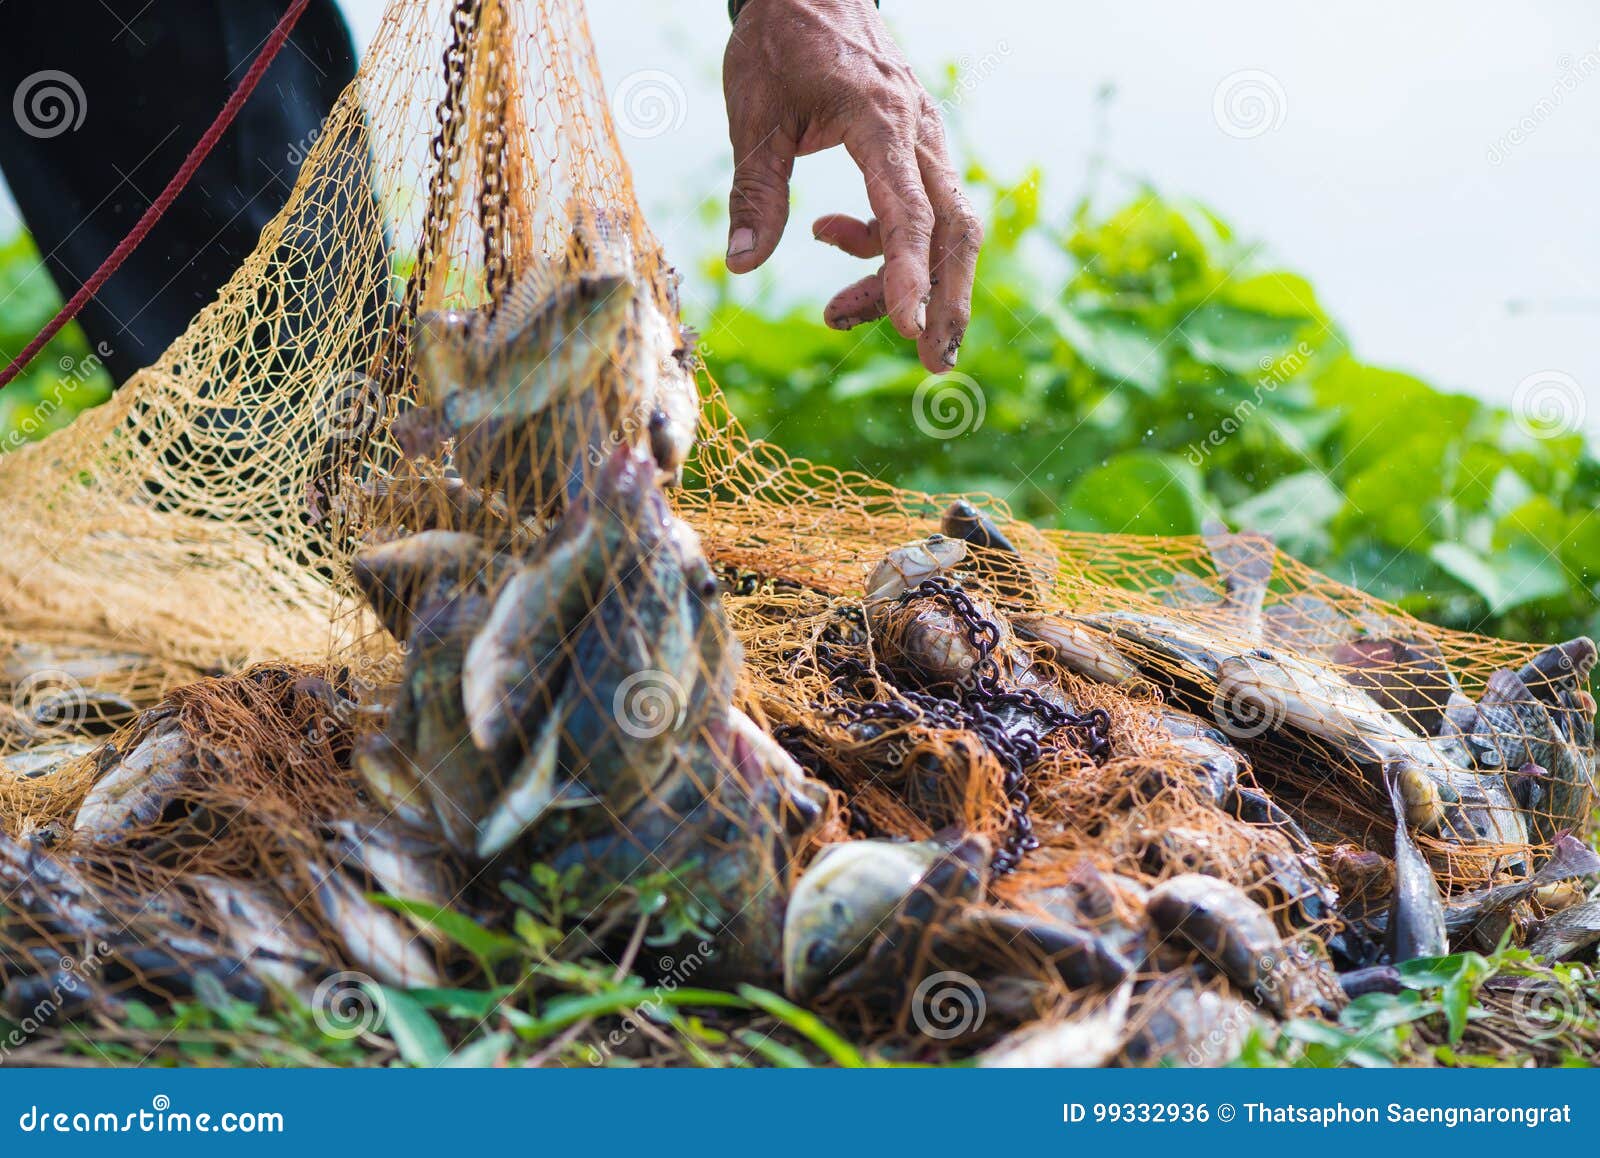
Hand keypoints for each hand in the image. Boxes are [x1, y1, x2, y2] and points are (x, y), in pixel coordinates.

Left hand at [723, 0, 981, 370]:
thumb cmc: (779, 42)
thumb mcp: (754, 117)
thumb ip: (753, 193)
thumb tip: (742, 266)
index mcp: (880, 120)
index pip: (908, 212)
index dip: (909, 275)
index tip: (909, 330)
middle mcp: (918, 133)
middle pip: (956, 230)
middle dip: (948, 301)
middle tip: (932, 364)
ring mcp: (925, 140)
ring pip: (946, 226)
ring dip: (911, 283)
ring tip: (839, 315)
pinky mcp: (916, 147)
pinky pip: (920, 209)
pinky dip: (886, 243)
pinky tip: (829, 238)